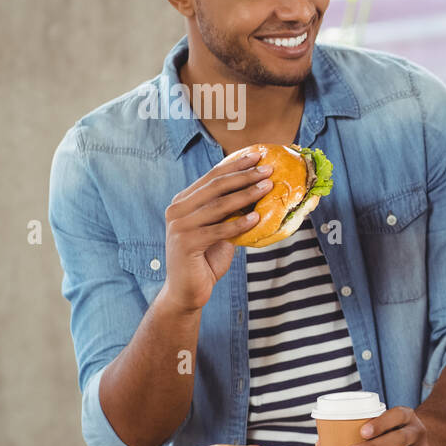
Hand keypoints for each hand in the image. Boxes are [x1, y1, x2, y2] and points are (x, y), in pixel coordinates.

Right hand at [161, 146, 273, 312]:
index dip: (235, 165)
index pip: (212, 177)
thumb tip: (259, 193)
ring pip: (218, 206)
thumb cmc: (205, 258)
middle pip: (216, 187)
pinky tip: (257, 218)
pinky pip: (218, 230)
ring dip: (246, 195)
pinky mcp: (185, 243)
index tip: (257, 155)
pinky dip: (239, 224)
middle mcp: (177, 210)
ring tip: (268, 187)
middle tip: (268, 169)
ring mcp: (179, 226)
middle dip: (244, 176)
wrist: (187, 290)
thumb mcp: (219, 230)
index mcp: (183, 201)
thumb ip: (229, 213)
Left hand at [347, 406, 436, 445]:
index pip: (397, 415)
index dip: (381, 423)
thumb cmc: (396, 432)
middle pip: (400, 439)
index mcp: (407, 417)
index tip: (363, 432)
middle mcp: (417, 433)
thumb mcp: (387, 423)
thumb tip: (323, 442)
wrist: (426, 443)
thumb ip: (362, 429)